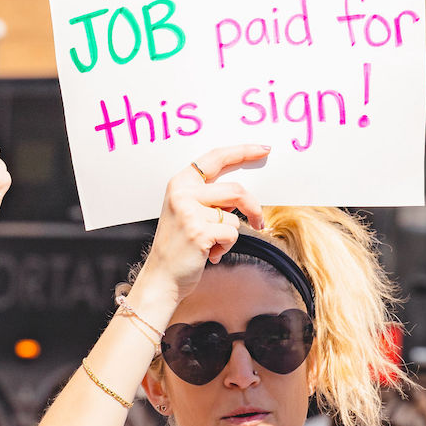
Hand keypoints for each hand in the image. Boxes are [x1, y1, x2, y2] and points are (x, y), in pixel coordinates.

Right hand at [132, 146, 270, 312]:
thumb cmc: (179, 245)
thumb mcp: (188, 211)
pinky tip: (210, 253)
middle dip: (253, 208)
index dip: (242, 152)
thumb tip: (242, 195)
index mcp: (180, 182)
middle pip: (236, 190)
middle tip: (259, 222)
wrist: (161, 276)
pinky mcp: (199, 231)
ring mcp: (189, 212)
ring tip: (213, 244)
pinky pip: (232, 234)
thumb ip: (210, 197)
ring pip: (234, 216)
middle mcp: (183, 193)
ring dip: (231, 234)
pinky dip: (227, 246)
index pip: (216, 157)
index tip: (263, 149)